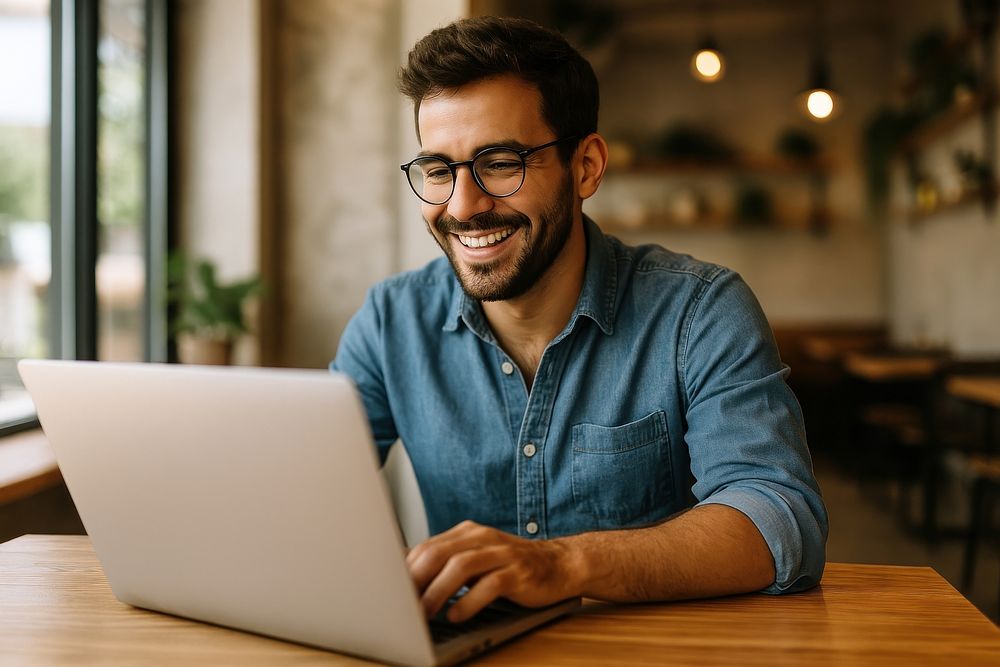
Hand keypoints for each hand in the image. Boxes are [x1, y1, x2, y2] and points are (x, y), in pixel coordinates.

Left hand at [405, 520, 577, 622]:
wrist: (560, 564)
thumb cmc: (511, 566)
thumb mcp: (477, 559)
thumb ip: (448, 565)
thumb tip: (407, 582)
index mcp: (467, 533)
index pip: (427, 547)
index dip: (405, 570)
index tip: (390, 592)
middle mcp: (482, 538)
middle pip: (439, 553)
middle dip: (416, 581)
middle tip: (400, 605)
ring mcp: (501, 554)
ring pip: (460, 566)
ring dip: (437, 592)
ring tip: (424, 614)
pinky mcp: (518, 572)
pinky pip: (489, 585)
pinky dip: (468, 601)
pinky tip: (456, 614)